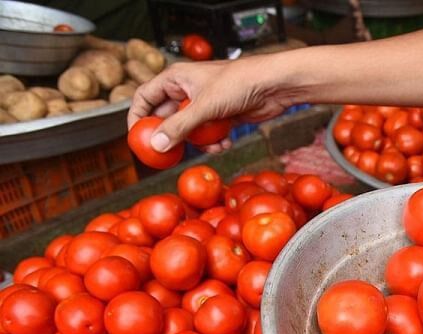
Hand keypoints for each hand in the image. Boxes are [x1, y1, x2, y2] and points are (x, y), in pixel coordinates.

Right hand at [127, 55, 300, 153]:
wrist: (274, 85)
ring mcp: (205, 104)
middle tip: (170, 154)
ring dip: (198, 142)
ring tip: (210, 145)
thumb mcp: (204, 107)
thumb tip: (156, 144)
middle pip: (167, 117)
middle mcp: (188, 90)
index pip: (145, 96)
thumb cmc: (240, 82)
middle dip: (171, 136)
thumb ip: (178, 127)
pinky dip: (214, 142)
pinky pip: (208, 134)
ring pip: (189, 130)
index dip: (137, 116)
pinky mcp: (222, 115)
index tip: (137, 138)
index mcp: (176, 78)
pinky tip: (225, 143)